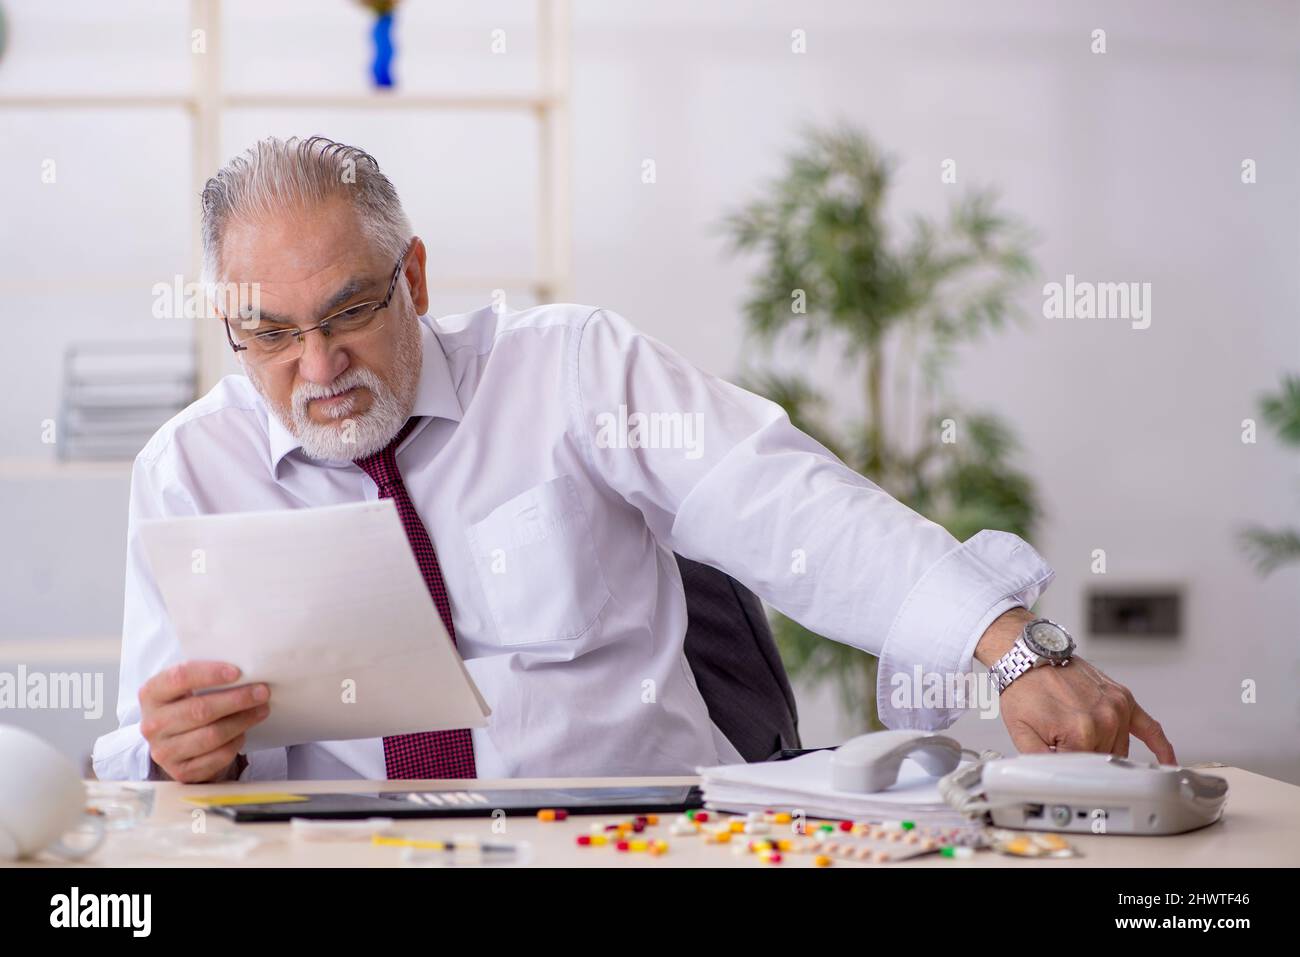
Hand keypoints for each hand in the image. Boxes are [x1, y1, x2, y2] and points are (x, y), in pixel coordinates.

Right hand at [139, 661, 270, 782]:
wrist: (174, 742)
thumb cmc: (187, 705)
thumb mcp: (186, 688)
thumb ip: (206, 677)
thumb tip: (246, 671)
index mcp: (151, 694)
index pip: (179, 678)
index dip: (209, 674)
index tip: (237, 672)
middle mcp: (152, 724)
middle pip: (200, 710)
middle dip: (236, 699)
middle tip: (262, 692)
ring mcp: (164, 751)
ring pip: (211, 735)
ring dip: (242, 721)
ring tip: (262, 709)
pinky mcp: (180, 771)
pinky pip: (217, 756)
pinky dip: (235, 743)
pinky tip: (244, 732)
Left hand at [999, 655, 1175, 761]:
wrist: (1028, 657)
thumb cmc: (1023, 690)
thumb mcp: (1021, 734)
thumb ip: (1040, 763)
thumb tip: (1055, 782)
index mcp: (1080, 733)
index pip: (1083, 771)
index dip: (1066, 765)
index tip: (1056, 759)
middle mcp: (1104, 721)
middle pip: (1102, 760)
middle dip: (1082, 755)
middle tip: (1060, 737)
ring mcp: (1117, 708)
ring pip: (1118, 748)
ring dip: (1102, 747)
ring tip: (1076, 728)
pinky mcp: (1123, 698)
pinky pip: (1150, 727)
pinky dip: (1161, 747)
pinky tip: (1167, 762)